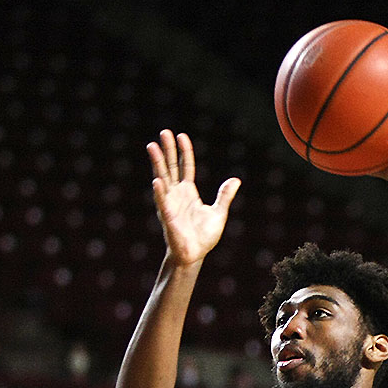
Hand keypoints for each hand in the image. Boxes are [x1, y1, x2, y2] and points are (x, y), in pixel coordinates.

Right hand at [147, 130, 239, 264]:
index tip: (181, 136)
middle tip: (164, 132)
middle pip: (171, 167)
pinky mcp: (168, 217)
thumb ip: (224, 196)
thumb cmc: (204, 236)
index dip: (184, 151)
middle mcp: (176, 195)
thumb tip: (235, 180)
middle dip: (167, 150)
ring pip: (162, 179)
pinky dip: (160, 192)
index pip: (185, 166)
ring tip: (152, 146)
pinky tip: (156, 181)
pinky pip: (163, 203)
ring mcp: (170, 204)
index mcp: (188, 192)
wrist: (195, 255)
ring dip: (157, 163)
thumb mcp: (219, 213)